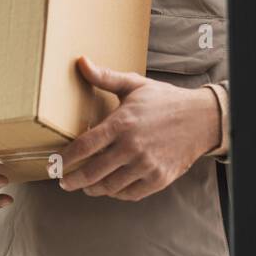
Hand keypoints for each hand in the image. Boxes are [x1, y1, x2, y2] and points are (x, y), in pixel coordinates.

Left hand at [54, 56, 221, 201]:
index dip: (65, 159)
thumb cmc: (165, 101)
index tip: (54, 165)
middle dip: (73, 180)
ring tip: (86, 186)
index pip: (85, 145)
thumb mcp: (134, 85)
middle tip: (64, 182)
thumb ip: (105, 77)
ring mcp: (146, 165)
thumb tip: (80, 62)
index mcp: (122, 123)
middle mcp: (132, 147)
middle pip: (92, 172)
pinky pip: (130, 194)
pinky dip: (116, 193)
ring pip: (110, 187)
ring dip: (93, 189)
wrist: (201, 119)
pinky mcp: (158, 179)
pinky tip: (110, 188)